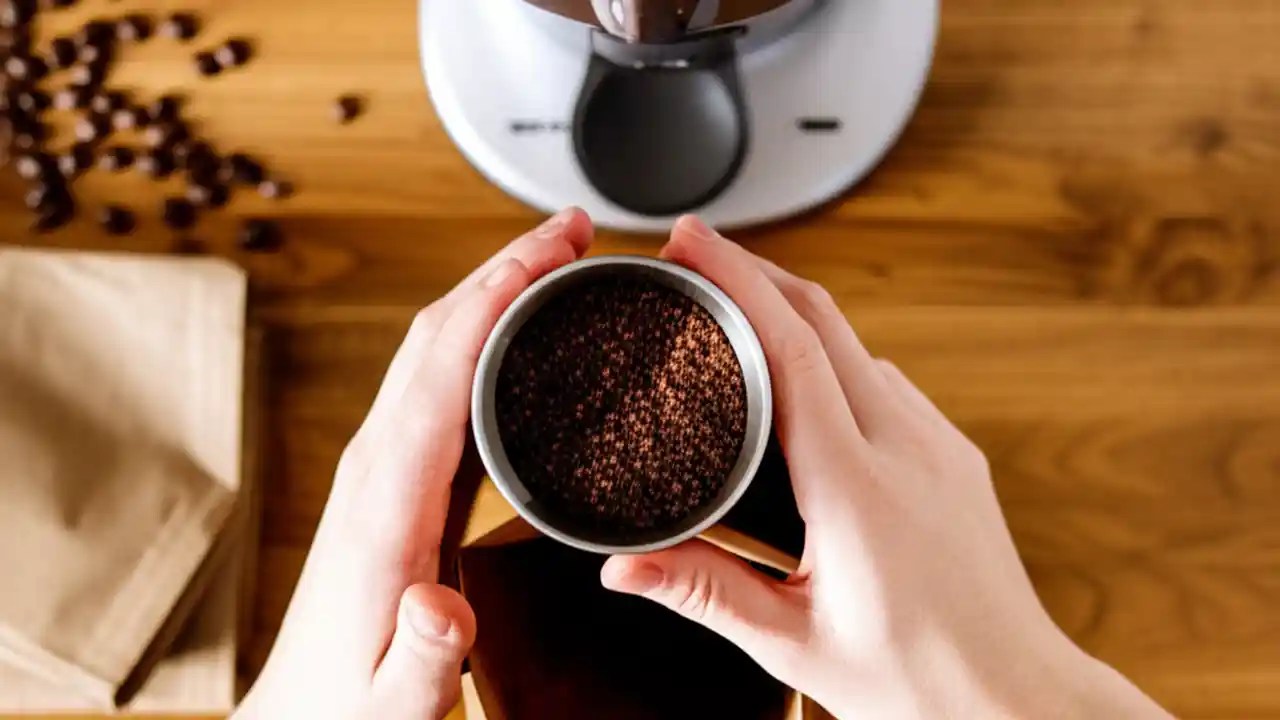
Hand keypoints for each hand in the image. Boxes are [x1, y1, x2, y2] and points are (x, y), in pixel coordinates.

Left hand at [235, 209, 593, 719]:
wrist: (305, 714)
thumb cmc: (351, 704)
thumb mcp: (391, 700)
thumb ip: (423, 654)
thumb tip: (445, 607)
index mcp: (386, 503)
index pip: (440, 370)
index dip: (496, 296)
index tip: (550, 250)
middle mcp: (378, 464)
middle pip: (439, 332)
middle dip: (504, 267)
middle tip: (574, 229)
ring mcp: (384, 462)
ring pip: (438, 344)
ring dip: (494, 288)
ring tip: (558, 257)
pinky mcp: (396, 474)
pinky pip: (441, 377)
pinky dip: (482, 331)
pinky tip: (520, 329)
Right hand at [601, 217, 1171, 719]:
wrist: (1016, 697)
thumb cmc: (915, 680)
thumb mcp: (792, 642)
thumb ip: (703, 592)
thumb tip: (622, 565)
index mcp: (856, 488)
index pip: (789, 350)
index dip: (737, 281)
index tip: (692, 243)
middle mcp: (906, 447)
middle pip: (824, 318)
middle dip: (755, 269)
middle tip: (693, 251)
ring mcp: (938, 444)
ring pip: (856, 344)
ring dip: (794, 311)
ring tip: (733, 308)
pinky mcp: (953, 452)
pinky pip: (884, 378)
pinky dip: (832, 354)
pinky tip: (801, 373)